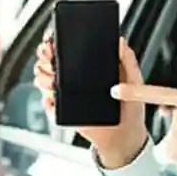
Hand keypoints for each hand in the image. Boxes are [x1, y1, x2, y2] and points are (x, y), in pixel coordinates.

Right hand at [33, 33, 147, 168]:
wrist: (127, 135)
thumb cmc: (130, 107)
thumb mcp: (133, 80)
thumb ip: (128, 59)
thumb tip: (120, 40)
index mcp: (88, 67)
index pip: (66, 49)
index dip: (55, 42)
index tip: (53, 40)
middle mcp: (74, 79)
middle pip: (49, 61)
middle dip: (44, 56)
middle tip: (49, 56)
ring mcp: (67, 95)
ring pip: (43, 80)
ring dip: (43, 76)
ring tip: (54, 79)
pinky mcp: (64, 112)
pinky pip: (48, 104)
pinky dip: (48, 100)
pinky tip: (55, 97)